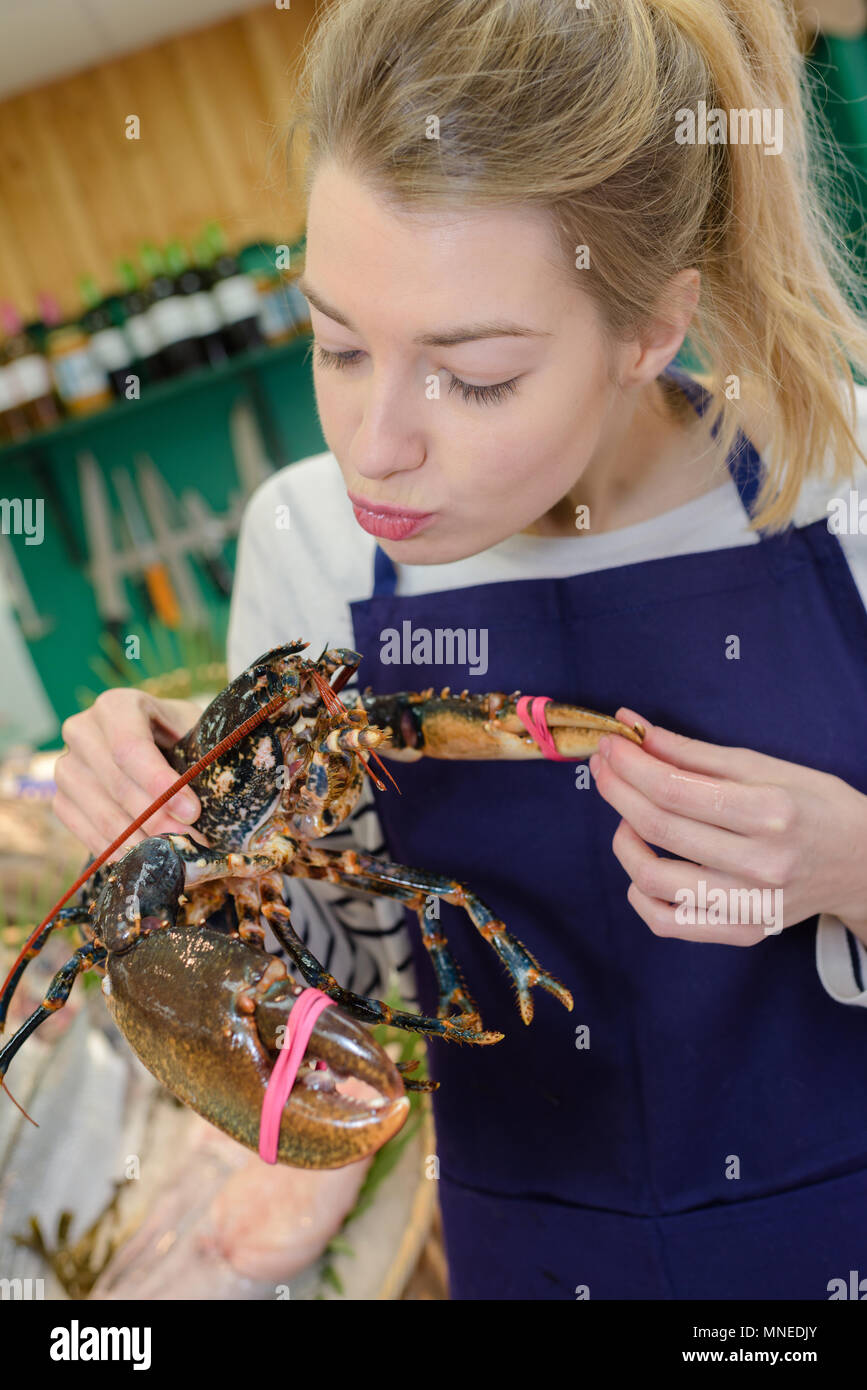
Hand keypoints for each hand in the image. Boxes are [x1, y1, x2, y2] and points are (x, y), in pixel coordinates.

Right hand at [54, 689, 204, 858]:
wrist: (156, 744)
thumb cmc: (179, 737)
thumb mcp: (193, 733)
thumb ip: (197, 757)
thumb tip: (199, 805)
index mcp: (116, 705)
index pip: (130, 748)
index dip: (160, 783)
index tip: (192, 812)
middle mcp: (82, 731)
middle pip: (117, 784)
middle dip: (157, 818)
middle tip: (189, 842)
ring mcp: (66, 766)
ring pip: (101, 812)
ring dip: (140, 840)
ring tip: (173, 854)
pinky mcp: (62, 799)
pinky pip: (85, 831)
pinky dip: (117, 849)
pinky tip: (143, 857)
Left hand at [589, 709, 866, 946]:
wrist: (861, 863)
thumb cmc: (814, 805)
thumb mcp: (765, 766)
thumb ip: (695, 754)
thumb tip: (637, 730)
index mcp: (770, 811)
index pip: (675, 788)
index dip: (631, 764)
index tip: (611, 744)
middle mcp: (760, 864)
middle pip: (659, 826)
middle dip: (617, 788)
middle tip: (603, 764)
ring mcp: (750, 905)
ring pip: (653, 880)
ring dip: (622, 840)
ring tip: (626, 815)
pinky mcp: (742, 932)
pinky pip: (667, 923)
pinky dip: (640, 893)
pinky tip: (642, 864)